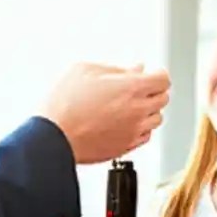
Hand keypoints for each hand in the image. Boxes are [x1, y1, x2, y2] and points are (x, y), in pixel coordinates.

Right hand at [40, 62, 169, 163]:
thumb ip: (115, 69)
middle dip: (153, 90)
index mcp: (131, 88)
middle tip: (139, 87)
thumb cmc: (63, 104)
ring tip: (131, 106)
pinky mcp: (124, 147)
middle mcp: (137, 111)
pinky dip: (140, 128)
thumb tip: (133, 69)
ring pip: (156, 119)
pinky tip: (126, 122)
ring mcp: (132, 131)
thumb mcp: (85, 70)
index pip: (163, 79)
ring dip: (148, 110)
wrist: (53, 137)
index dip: (157, 74)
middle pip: (163, 98)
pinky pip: (144, 136)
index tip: (151, 73)